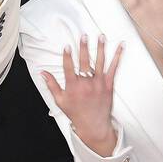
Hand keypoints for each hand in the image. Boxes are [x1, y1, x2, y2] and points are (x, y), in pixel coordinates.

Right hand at [39, 33, 123, 152]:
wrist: (93, 125)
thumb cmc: (76, 113)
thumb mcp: (60, 100)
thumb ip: (51, 85)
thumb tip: (42, 72)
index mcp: (73, 86)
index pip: (69, 68)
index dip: (67, 56)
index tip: (67, 46)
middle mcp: (86, 84)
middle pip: (84, 62)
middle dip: (84, 47)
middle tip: (84, 35)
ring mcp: (99, 84)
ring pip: (100, 62)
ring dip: (100, 48)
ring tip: (101, 36)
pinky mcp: (109, 85)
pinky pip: (114, 68)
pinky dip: (118, 57)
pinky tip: (120, 46)